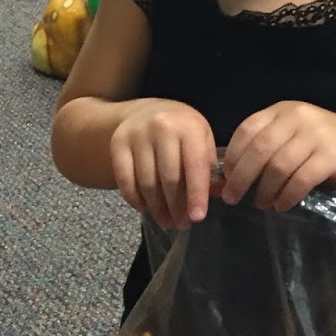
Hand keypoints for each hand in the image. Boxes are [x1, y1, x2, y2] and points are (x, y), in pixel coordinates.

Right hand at [110, 100, 217, 228]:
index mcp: (189, 126)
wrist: (147, 111)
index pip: (194, 167)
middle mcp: (162, 127)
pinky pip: (124, 179)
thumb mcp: (202, 139)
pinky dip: (134, 198)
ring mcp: (137, 135)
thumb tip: (217, 195)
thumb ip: (209, 165)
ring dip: (157, 207)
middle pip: (169, 178)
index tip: (197, 218)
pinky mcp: (117, 143)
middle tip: (181, 224)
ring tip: (166, 221)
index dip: (196, 195)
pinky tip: (144, 208)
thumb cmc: (181, 130)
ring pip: (146, 182)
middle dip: (176, 206)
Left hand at [221, 102, 335, 210]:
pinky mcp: (331, 156)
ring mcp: (315, 135)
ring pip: (278, 166)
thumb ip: (267, 145)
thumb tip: (231, 173)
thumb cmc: (323, 146)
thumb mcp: (292, 135)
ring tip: (261, 203)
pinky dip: (286, 196)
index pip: (247, 130)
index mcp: (282, 111)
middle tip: (232, 197)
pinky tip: (281, 205)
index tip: (225, 177)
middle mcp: (297, 117)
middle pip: (259, 149)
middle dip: (241, 177)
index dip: (233, 156)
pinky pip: (300, 180)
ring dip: (265, 190)